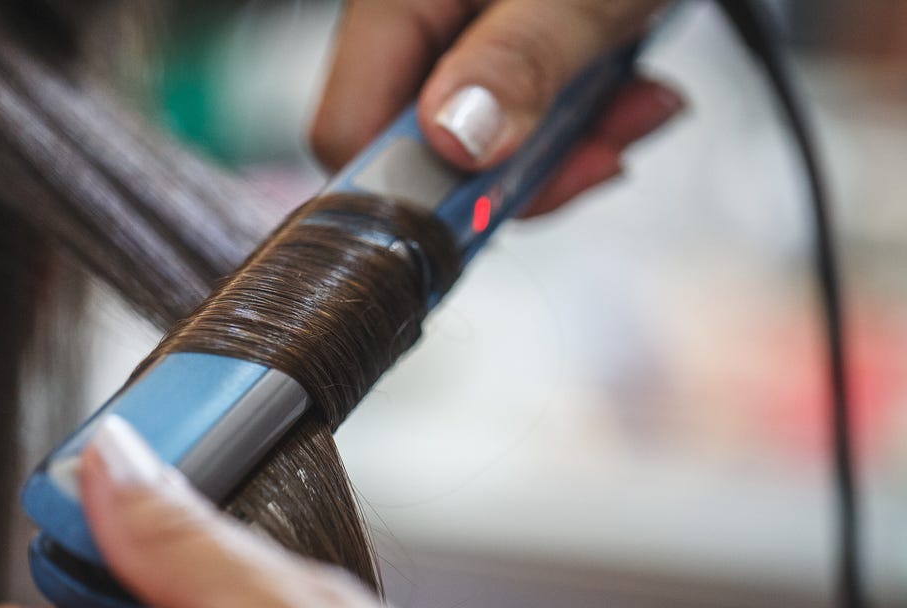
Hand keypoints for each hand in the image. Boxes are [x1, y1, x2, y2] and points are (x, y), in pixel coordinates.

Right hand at [311, 0, 681, 215]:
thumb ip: (518, 61)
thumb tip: (456, 141)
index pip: (350, 130)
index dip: (410, 190)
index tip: (484, 211)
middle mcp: (420, 18)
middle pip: (425, 149)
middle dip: (516, 173)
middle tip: (592, 158)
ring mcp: (466, 33)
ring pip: (486, 142)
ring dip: (569, 147)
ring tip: (636, 110)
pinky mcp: (513, 44)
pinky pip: (528, 112)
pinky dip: (586, 118)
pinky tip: (634, 93)